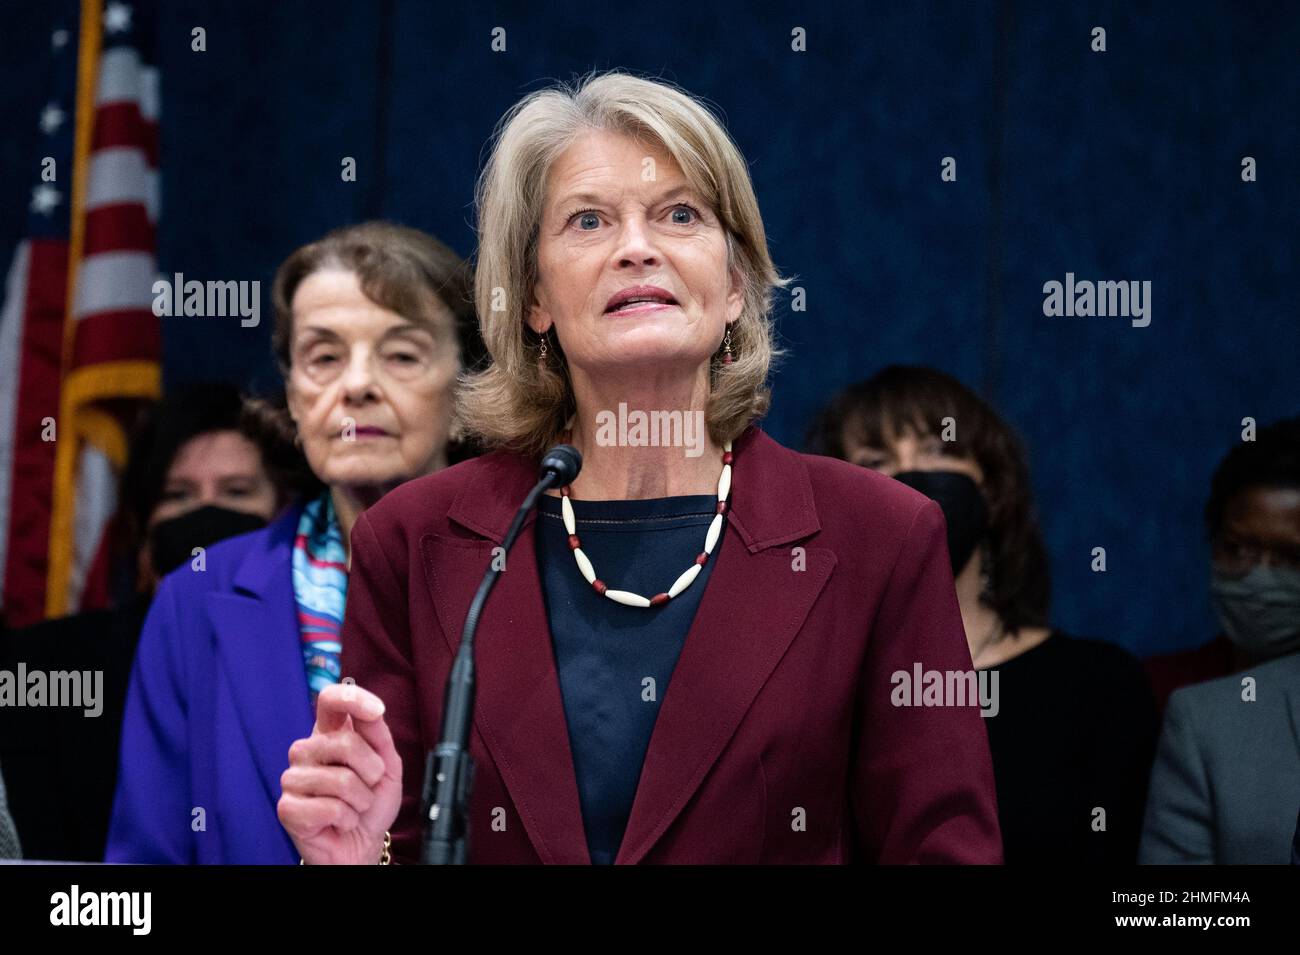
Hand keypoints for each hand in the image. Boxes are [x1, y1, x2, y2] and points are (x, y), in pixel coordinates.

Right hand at [277, 683, 402, 864]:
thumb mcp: (387, 764)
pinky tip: (339, 822)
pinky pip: (330, 808)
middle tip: (367, 786)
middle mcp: (307, 750)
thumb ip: (379, 735)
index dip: (352, 699)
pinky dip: (346, 819)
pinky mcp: (287, 808)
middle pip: (345, 742)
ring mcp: (293, 778)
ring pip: (341, 780)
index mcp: (329, 733)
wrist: (362, 843)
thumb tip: (373, 711)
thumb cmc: (371, 802)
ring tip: (353, 807)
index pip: (330, 700)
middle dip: (371, 771)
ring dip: (360, 800)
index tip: (377, 711)